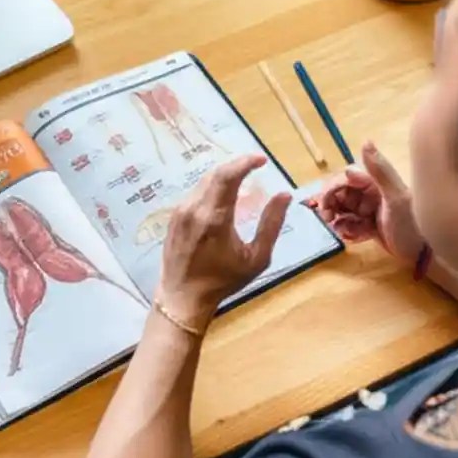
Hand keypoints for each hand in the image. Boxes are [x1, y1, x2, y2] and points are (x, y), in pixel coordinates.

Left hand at [156, 155, 291, 327]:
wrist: (182, 297)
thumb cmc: (223, 280)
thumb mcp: (256, 258)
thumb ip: (271, 224)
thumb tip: (284, 195)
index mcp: (214, 218)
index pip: (228, 176)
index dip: (245, 162)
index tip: (262, 160)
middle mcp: (194, 209)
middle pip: (215, 173)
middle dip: (236, 165)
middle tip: (254, 165)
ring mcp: (180, 211)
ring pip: (203, 181)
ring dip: (223, 175)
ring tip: (241, 177)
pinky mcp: (173, 217)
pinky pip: (195, 193)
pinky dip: (211, 186)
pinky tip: (222, 194)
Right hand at [313, 142, 425, 262]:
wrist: (422, 256)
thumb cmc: (411, 225)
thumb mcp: (396, 198)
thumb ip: (380, 171)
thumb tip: (365, 141)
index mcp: (376, 183)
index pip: (344, 178)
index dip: (331, 189)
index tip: (325, 206)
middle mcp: (371, 193)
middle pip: (340, 194)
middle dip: (331, 206)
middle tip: (328, 220)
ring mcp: (370, 210)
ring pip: (343, 210)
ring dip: (339, 220)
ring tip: (344, 231)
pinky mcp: (370, 226)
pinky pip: (351, 224)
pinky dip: (349, 231)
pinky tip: (355, 238)